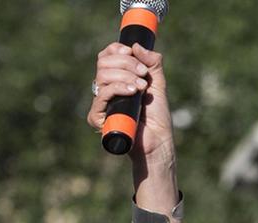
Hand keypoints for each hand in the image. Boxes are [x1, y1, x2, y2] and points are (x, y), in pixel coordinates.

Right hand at [87, 43, 174, 166]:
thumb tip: (136, 45)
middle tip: (144, 73)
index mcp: (116, 80)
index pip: (106, 57)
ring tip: (142, 87)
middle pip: (103, 63)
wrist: (158, 141)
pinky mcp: (98, 117)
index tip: (131, 51)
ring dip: (125, 75)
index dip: (116, 50)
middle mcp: (106, 90)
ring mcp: (101, 103)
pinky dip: (118, 88)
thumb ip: (152, 64)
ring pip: (102, 75)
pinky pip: (102, 94)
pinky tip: (133, 92)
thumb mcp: (157, 85)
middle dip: (126, 63)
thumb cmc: (157, 117)